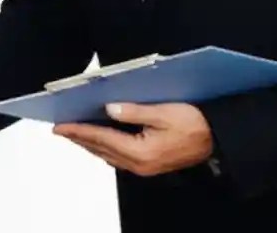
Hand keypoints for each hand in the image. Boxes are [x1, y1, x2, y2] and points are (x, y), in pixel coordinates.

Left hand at [54, 102, 213, 176]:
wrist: (216, 140)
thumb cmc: (194, 124)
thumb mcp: (163, 112)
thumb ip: (133, 111)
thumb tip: (108, 109)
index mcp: (140, 152)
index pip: (101, 138)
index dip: (79, 131)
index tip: (61, 126)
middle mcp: (139, 164)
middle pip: (101, 149)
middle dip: (79, 138)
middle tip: (60, 129)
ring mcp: (144, 167)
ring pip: (108, 155)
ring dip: (89, 144)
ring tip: (74, 133)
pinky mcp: (148, 165)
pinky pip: (118, 157)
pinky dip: (104, 147)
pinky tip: (99, 140)